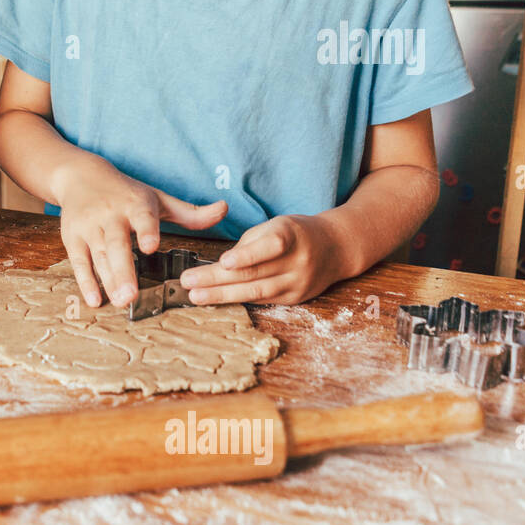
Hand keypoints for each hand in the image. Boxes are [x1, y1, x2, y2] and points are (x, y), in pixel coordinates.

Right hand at [57, 161, 227, 308]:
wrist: (79, 177)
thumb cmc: (125, 192)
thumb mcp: (157, 198)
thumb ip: (190, 212)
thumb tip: (223, 210)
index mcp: (135, 203)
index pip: (142, 216)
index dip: (146, 230)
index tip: (150, 247)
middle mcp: (109, 214)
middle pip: (116, 244)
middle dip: (122, 270)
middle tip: (131, 295)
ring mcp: (88, 227)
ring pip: (98, 256)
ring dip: (108, 280)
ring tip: (120, 302)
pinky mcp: (72, 237)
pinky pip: (78, 261)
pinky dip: (85, 281)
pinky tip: (95, 299)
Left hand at [180, 214, 349, 304]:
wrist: (336, 248)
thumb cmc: (297, 233)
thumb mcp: (276, 225)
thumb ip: (250, 243)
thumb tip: (221, 264)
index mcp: (292, 235)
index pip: (270, 246)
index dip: (248, 255)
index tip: (224, 262)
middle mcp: (298, 261)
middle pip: (255, 273)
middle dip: (217, 279)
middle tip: (188, 282)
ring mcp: (298, 283)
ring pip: (256, 292)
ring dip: (222, 295)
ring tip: (195, 296)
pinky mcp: (295, 298)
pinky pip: (262, 299)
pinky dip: (237, 299)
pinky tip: (215, 299)